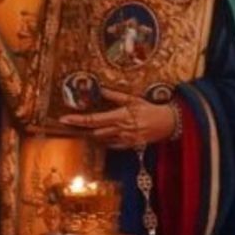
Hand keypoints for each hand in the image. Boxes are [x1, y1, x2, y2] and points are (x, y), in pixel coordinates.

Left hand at [61, 88, 177, 148]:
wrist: (170, 123)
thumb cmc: (150, 109)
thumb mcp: (133, 100)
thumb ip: (115, 96)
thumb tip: (100, 89)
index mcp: (119, 116)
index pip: (93, 119)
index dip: (78, 120)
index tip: (64, 119)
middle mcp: (120, 129)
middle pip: (94, 130)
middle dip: (81, 127)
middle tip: (67, 124)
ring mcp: (125, 139)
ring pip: (102, 138)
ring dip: (93, 133)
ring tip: (83, 128)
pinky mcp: (130, 145)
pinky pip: (113, 145)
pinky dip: (106, 140)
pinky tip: (103, 135)